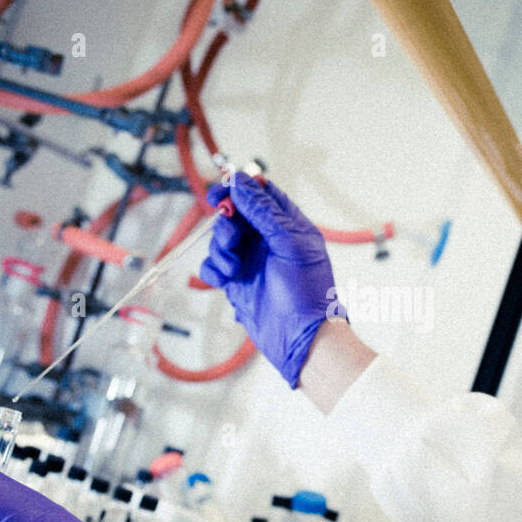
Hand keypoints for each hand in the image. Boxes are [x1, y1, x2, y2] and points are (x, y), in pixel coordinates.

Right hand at [199, 172, 340, 387]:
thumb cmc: (306, 293)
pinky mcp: (236, 282)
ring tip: (234, 266)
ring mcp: (251, 261)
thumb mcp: (289, 244)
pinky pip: (214, 266)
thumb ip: (264, 212)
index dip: (240, 189)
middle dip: (227, 223)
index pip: (261, 195)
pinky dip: (214, 269)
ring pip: (222, 239)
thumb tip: (242, 183)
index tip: (222, 191)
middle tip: (230, 236)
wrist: (300, 338)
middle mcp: (268, 241)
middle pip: (236, 215)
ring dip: (221, 249)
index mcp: (288, 226)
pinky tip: (226, 279)